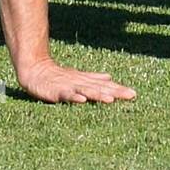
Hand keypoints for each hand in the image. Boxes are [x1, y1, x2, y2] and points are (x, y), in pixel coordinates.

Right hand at [18, 58, 136, 103]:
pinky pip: (66, 95)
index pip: (105, 86)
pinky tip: (82, 100)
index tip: (134, 94)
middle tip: (131, 95)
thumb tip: (110, 78)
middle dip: (115, 92)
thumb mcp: (78, 78)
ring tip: (110, 99)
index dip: (119, 89)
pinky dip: (74, 97)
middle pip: (100, 88)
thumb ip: (93, 79)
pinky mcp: (56, 91)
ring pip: (86, 90)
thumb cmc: (58, 77)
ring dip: (98, 94)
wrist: (35, 70)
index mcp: (86, 82)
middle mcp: (80, 83)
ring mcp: (68, 87)